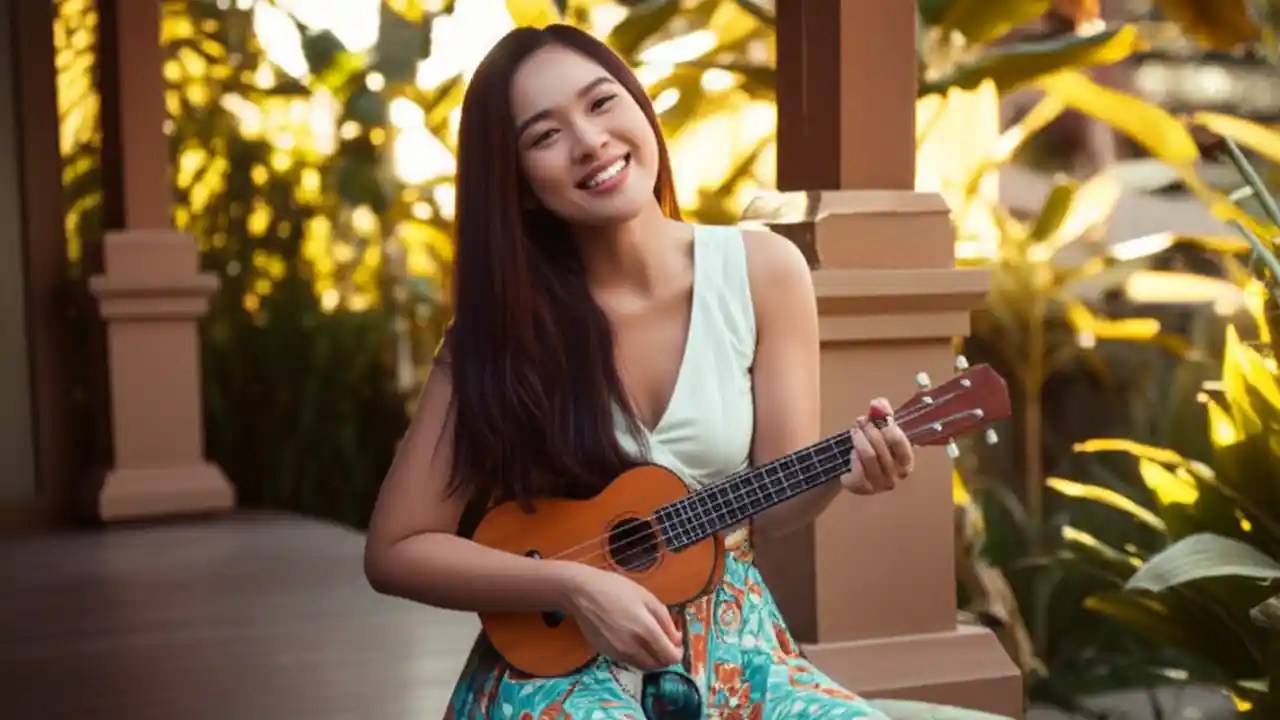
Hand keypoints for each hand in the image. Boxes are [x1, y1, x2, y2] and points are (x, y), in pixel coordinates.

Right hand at [558, 563, 682, 669]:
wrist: (582, 592)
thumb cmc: (616, 589)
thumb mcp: (647, 597)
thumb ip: (666, 620)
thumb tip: (676, 640)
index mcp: (646, 630)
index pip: (670, 657)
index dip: (678, 653)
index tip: (677, 643)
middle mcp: (632, 647)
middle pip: (657, 666)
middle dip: (666, 657)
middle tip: (665, 642)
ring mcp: (617, 653)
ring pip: (642, 666)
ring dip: (651, 658)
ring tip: (648, 640)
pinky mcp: (606, 654)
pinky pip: (628, 661)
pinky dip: (636, 655)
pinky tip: (631, 638)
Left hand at [842, 397, 913, 494]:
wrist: (853, 469)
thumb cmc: (873, 448)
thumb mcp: (880, 430)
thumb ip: (883, 416)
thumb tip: (879, 402)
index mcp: (906, 460)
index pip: (899, 442)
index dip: (886, 425)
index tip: (874, 412)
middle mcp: (897, 475)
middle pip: (882, 447)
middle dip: (869, 430)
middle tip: (860, 420)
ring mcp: (881, 484)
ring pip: (869, 456)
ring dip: (859, 440)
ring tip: (854, 431)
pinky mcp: (864, 488)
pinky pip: (858, 470)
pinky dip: (854, 457)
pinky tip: (852, 452)